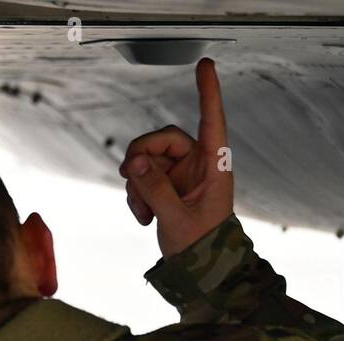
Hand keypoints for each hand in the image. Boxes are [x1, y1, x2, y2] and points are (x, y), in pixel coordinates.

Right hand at [118, 58, 233, 257]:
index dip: (208, 92)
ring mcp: (180, 176)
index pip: (211, 121)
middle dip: (142, 156)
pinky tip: (144, 218)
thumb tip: (133, 162)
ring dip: (137, 184)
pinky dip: (137, 196)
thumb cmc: (201, 247)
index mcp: (214, 167)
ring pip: (148, 160)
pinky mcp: (166, 187)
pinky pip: (143, 178)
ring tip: (144, 213)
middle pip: (162, 139)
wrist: (199, 272)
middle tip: (129, 177)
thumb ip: (155, 189)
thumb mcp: (177, 219)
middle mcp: (198, 165)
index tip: (204, 64)